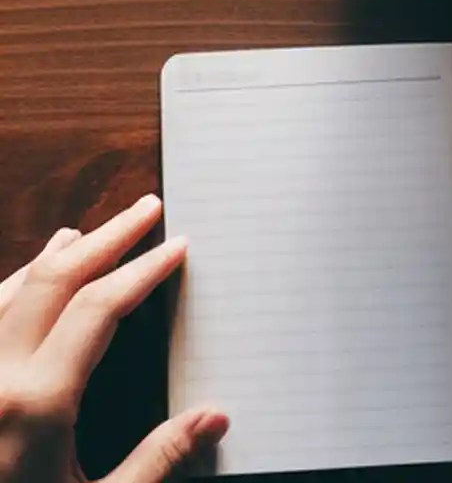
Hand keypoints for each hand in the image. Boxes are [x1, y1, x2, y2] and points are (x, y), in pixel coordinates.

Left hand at [0, 195, 227, 482]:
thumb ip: (157, 461)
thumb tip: (216, 417)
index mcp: (38, 402)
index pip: (100, 308)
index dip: (143, 270)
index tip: (177, 246)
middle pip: (55, 279)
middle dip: (106, 237)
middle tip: (146, 208)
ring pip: (6, 290)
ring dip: (54, 256)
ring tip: (87, 233)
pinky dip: (9, 288)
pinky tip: (22, 284)